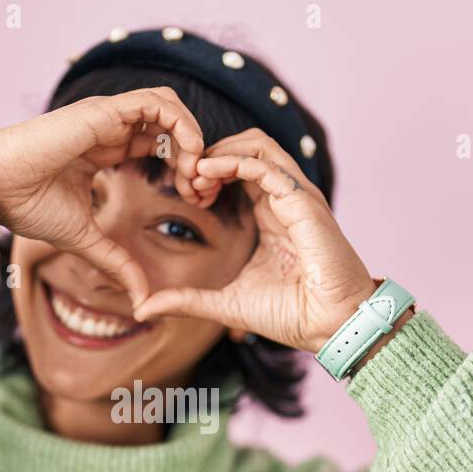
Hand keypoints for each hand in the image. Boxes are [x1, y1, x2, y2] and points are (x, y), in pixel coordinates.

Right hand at [0, 88, 205, 302]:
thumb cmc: (25, 206)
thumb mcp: (85, 239)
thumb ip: (116, 262)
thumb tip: (143, 299)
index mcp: (104, 149)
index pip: (159, 144)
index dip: (184, 168)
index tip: (193, 200)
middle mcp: (109, 128)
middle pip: (171, 125)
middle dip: (196, 155)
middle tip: (201, 191)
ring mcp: (108, 117)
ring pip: (170, 107)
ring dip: (192, 137)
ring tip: (194, 173)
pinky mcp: (104, 112)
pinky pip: (158, 103)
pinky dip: (182, 125)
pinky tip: (185, 157)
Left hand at [133, 128, 377, 353]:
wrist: (329, 327)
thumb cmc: (289, 315)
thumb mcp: (223, 304)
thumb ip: (185, 300)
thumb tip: (142, 308)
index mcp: (271, 214)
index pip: (238, 170)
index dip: (207, 172)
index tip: (186, 194)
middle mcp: (285, 198)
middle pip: (246, 147)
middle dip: (209, 155)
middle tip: (185, 180)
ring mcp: (296, 197)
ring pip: (257, 144)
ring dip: (220, 152)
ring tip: (195, 174)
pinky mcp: (303, 202)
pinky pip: (268, 164)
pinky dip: (235, 161)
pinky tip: (208, 175)